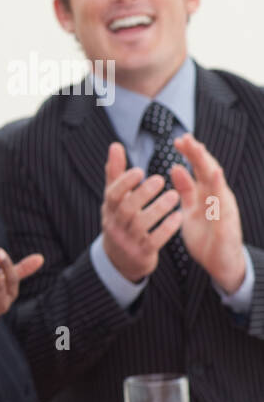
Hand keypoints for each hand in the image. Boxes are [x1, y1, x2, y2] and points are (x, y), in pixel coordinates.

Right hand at [100, 142, 182, 281]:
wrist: (120, 259)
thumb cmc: (121, 220)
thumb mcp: (115, 199)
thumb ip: (116, 172)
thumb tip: (115, 145)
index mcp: (110, 209)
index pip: (113, 194)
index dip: (125, 183)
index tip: (141, 170)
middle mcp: (115, 224)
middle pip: (127, 208)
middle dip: (143, 194)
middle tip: (160, 180)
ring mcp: (128, 240)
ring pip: (142, 224)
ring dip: (158, 209)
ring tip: (174, 195)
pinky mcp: (142, 253)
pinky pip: (154, 241)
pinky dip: (167, 228)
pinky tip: (179, 217)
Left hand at [172, 133, 245, 292]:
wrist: (221, 264)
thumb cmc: (206, 236)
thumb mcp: (190, 210)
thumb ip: (185, 190)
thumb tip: (176, 168)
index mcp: (207, 194)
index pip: (199, 169)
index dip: (190, 154)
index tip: (178, 139)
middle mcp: (217, 197)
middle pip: (208, 170)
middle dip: (197, 153)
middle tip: (184, 137)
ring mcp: (223, 208)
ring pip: (216, 181)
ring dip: (207, 163)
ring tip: (197, 148)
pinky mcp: (226, 221)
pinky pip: (222, 202)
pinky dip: (219, 186)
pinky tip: (216, 173)